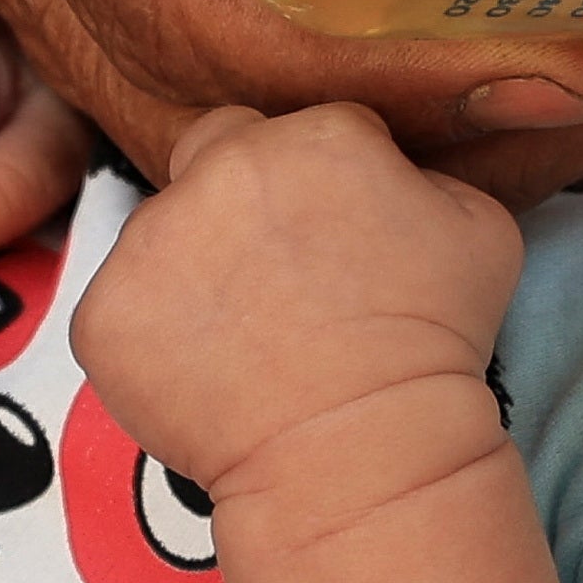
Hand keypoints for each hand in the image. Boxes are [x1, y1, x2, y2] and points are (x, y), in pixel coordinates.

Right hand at [0, 0, 582, 202]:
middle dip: (441, 141)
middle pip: (222, 116)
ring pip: (233, 146)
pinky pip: (240, 114)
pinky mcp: (117, 9)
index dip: (368, 72)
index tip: (553, 67)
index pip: (188, 3)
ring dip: (427, 155)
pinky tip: (526, 86)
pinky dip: (382, 131)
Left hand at [69, 103, 523, 514]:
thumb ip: (422, 171)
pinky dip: (151, 337)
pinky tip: (204, 376)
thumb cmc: (434, 344)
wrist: (362, 451)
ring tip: (243, 341)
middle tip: (273, 281)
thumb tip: (389, 170)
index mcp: (313, 135)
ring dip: (191, 268)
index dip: (317, 184)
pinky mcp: (104, 310)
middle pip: (213, 158)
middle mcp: (220, 168)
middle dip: (238, 200)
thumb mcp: (478, 228)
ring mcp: (150, 238)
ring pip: (161, 233)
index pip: (300, 132)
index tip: (332, 240)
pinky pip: (121, 308)